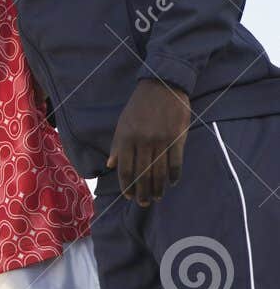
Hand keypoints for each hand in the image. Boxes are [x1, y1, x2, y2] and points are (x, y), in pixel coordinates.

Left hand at [107, 79, 190, 204]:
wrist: (163, 85)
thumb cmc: (139, 105)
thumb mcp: (122, 123)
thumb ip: (117, 145)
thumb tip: (110, 166)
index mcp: (127, 138)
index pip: (125, 169)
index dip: (127, 186)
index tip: (129, 196)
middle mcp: (143, 141)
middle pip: (143, 174)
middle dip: (143, 192)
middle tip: (144, 203)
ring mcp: (161, 140)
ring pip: (159, 172)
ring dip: (158, 188)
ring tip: (157, 197)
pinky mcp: (177, 138)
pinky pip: (176, 162)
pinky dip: (174, 176)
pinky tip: (171, 183)